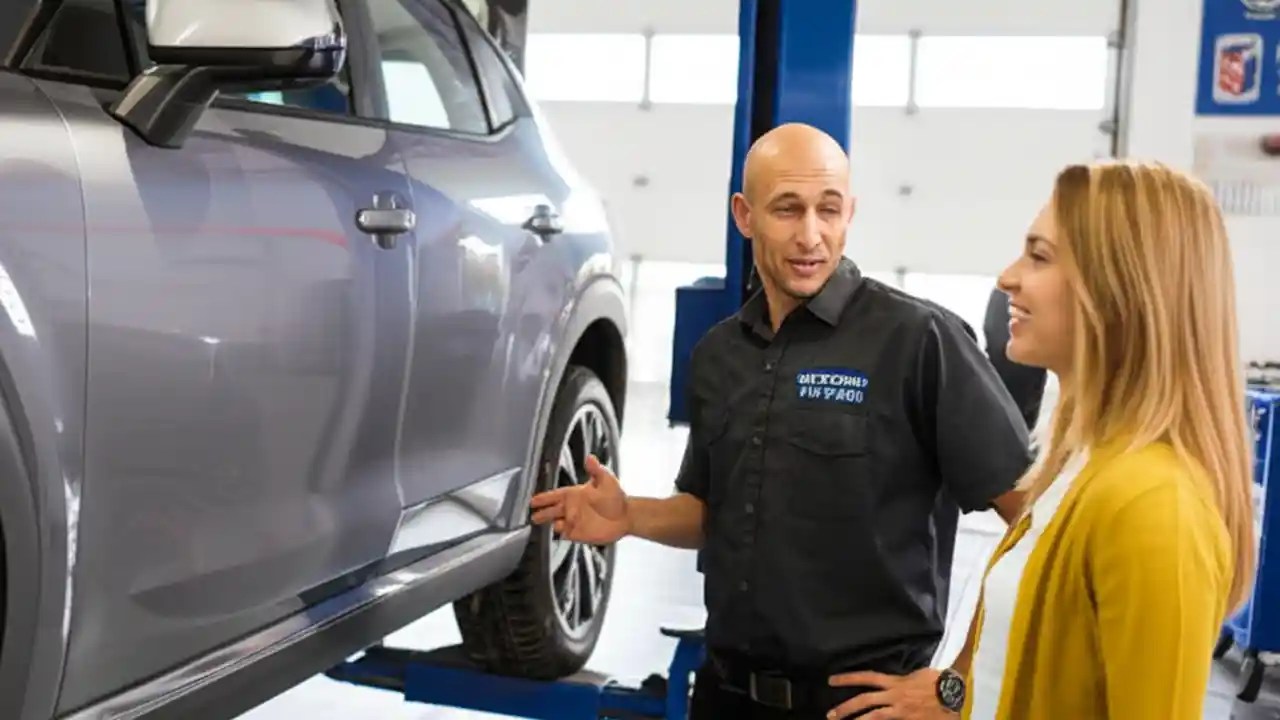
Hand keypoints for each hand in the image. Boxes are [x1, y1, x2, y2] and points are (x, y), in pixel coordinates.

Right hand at [529, 453, 630, 544]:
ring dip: (549, 523)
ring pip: (556, 522)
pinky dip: (560, 534)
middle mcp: (572, 508)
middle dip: (542, 512)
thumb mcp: (606, 480)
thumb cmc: (616, 498)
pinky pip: (564, 534)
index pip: (555, 495)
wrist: (626, 517)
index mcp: (574, 494)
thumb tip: (590, 457)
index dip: (543, 498)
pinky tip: (557, 532)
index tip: (533, 500)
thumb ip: (596, 470)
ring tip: (541, 523)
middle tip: (532, 514)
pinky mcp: (579, 534)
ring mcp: (574, 521)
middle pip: (551, 510)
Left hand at [826, 669, 955, 719]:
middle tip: (830, 714)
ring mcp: (902, 711)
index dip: (848, 678)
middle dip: (846, 707)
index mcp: (895, 682)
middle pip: (865, 700)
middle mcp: (895, 696)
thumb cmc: (937, 681)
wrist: (955, 693)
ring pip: (874, 717)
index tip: (831, 680)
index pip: (867, 678)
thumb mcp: (916, 675)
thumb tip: (889, 684)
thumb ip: (900, 680)